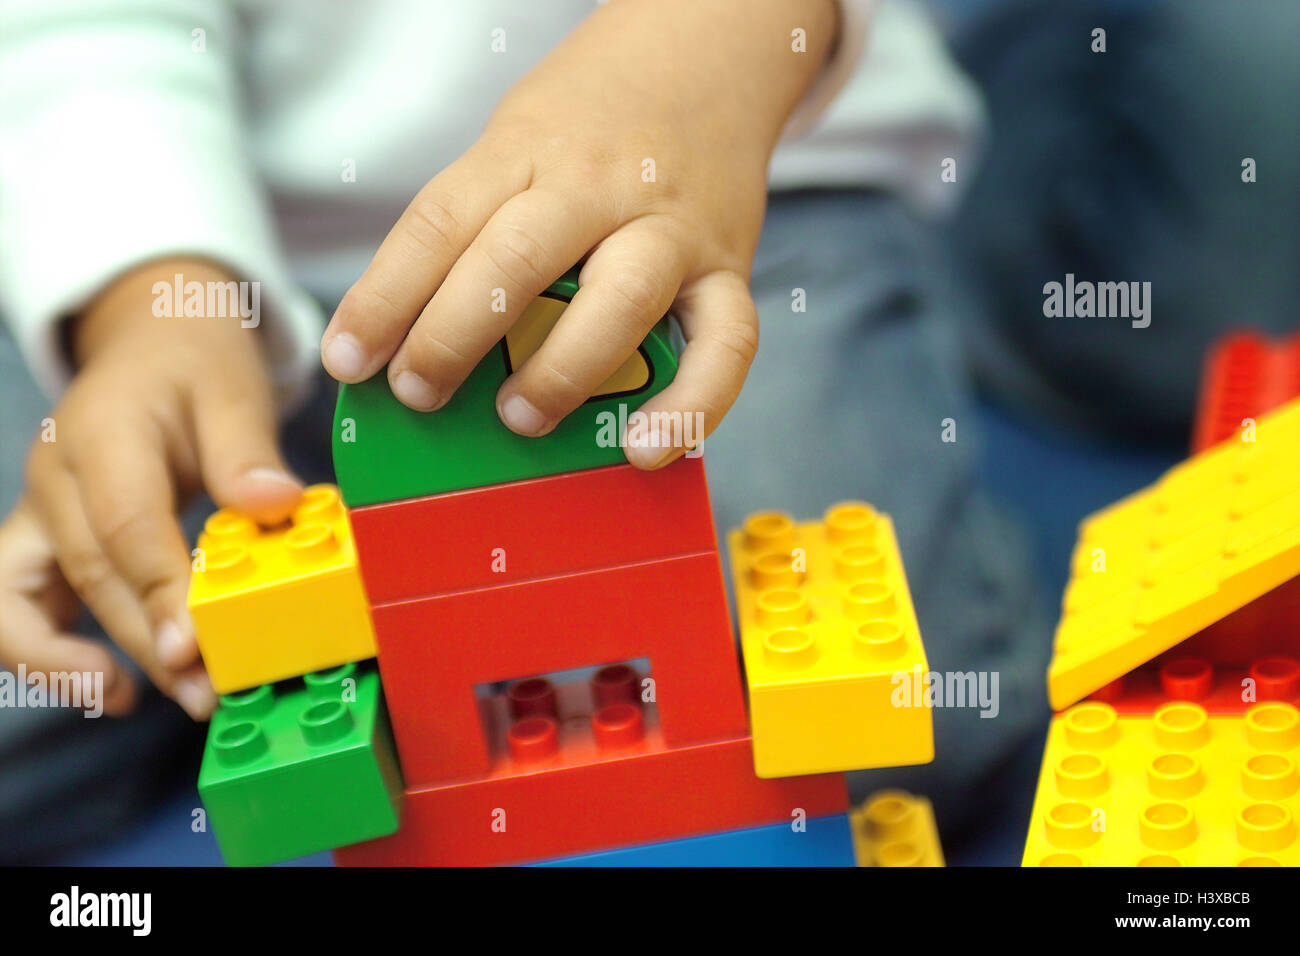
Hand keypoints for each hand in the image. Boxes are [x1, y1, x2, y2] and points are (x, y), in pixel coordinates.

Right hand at [7, 258, 302, 718]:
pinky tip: (113, 687)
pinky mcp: (44, 537)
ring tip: (148, 700)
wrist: (153, 340)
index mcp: (103, 431)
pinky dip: (51, 652)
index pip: (125, 525)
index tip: (195, 648)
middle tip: (207, 695)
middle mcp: (56, 475)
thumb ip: (247, 452)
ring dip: (82, 663)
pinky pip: (21, 604)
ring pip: (29, 600)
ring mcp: (40, 508)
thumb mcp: (232, 390)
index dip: (159, 593)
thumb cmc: (195, 365)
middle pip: (91, 574)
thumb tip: (276, 503)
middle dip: (148, 642)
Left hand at [321, 0, 837, 467]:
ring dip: (560, 370)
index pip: (441, 221)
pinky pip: (726, 346)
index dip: (385, 296)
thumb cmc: (594, 119)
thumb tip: (411, 333)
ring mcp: (671, 228)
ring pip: (619, 299)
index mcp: (528, 151)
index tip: (349, 358)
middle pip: (516, 257)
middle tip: (419, 392)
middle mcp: (599, 186)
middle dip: (454, 336)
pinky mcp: (728, 269)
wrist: (707, 53)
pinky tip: (645, 448)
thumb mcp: (517, 140)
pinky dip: (691, 406)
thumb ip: (479, 222)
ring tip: (517, 418)